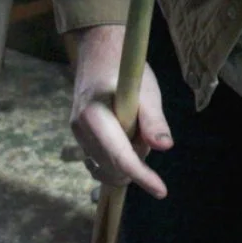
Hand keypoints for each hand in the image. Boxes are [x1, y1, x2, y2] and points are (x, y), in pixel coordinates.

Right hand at [67, 24, 170, 197]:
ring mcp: (77, 134)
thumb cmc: (125, 67)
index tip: (162, 191)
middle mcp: (80, 129)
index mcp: (94, 117)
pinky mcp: (80, 136)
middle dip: (136, 165)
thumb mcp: (146, 90)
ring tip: (137, 132)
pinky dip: (116, 160)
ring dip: (126, 163)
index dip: (142, 176)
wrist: (99, 51)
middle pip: (111, 168)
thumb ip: (154, 120)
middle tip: (148, 136)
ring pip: (104, 168)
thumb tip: (165, 147)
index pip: (120, 158)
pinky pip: (99, 160)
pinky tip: (127, 140)